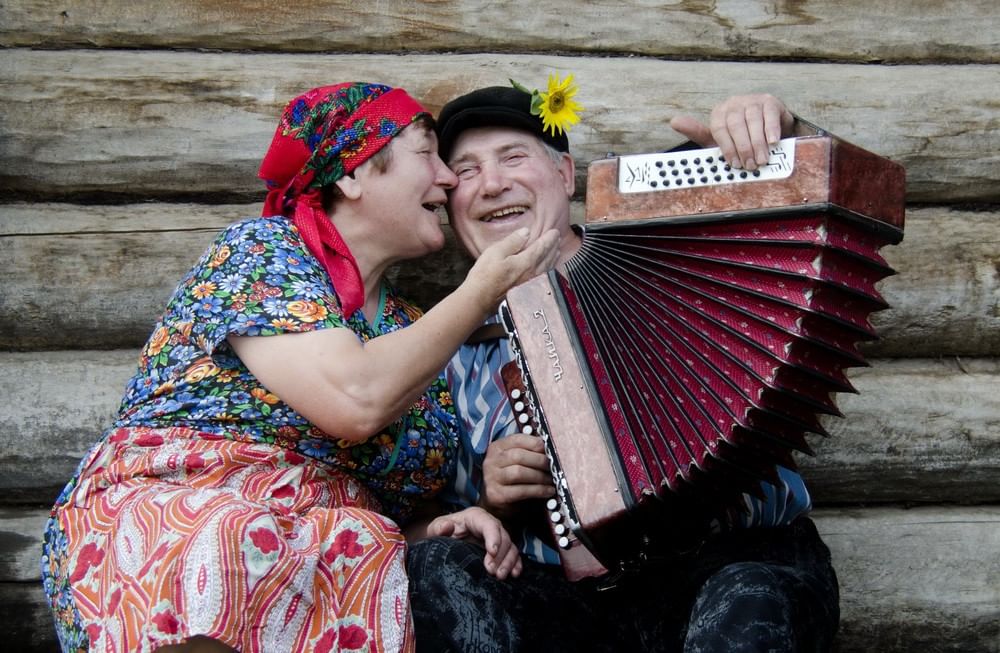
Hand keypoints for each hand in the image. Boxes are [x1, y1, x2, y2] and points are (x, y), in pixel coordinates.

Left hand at [426, 506, 522, 578]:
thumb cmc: (441, 533)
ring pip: (510, 547)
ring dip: (508, 562)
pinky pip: (513, 555)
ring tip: (500, 577)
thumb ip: (438, 528)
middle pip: (503, 537)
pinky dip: (516, 564)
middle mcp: (490, 525)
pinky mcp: (501, 550)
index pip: (489, 524)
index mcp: (475, 517)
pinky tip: (514, 574)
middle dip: (500, 555)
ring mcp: (497, 538)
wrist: (445, 542)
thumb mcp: (435, 529)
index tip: (491, 552)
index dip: (493, 537)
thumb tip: (447, 526)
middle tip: (492, 572)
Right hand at [464, 227, 560, 313]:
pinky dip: (549, 270)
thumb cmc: (485, 276)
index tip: (555, 232)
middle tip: (557, 239)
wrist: (479, 300)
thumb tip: (526, 232)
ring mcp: (531, 284)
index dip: (549, 238)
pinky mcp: (527, 292)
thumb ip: (512, 241)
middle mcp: (532, 273)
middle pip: (548, 257)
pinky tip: (547, 270)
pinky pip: (544, 277)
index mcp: (526, 262)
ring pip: (547, 268)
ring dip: (553, 258)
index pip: (542, 247)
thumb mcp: (495, 252)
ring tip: (556, 252)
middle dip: (553, 247)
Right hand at [480, 434, 555, 517]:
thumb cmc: (512, 479)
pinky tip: (548, 491)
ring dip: (540, 476)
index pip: (518, 439)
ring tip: (552, 479)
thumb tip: (551, 447)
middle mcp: (491, 461)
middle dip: (540, 461)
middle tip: (554, 466)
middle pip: (518, 456)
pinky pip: (521, 491)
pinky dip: (539, 490)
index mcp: (497, 448)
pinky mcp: (496, 495)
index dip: (536, 443)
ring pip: (519, 472)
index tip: (550, 450)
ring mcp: (491, 478)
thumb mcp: (516, 461)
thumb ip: (529, 452)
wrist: (496, 503)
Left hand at [669, 94, 793, 170]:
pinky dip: (771, 130)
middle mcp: (733, 104)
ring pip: (753, 121)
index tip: (734, 164)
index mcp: (718, 113)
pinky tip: (773, 142)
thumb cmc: (740, 139)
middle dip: (743, 148)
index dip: (727, 148)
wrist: (768, 132)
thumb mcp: (718, 140)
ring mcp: (752, 100)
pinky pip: (769, 116)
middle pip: (736, 125)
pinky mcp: (769, 101)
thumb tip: (673, 121)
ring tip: (762, 159)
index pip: (718, 129)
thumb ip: (698, 134)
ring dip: (757, 143)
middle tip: (750, 165)